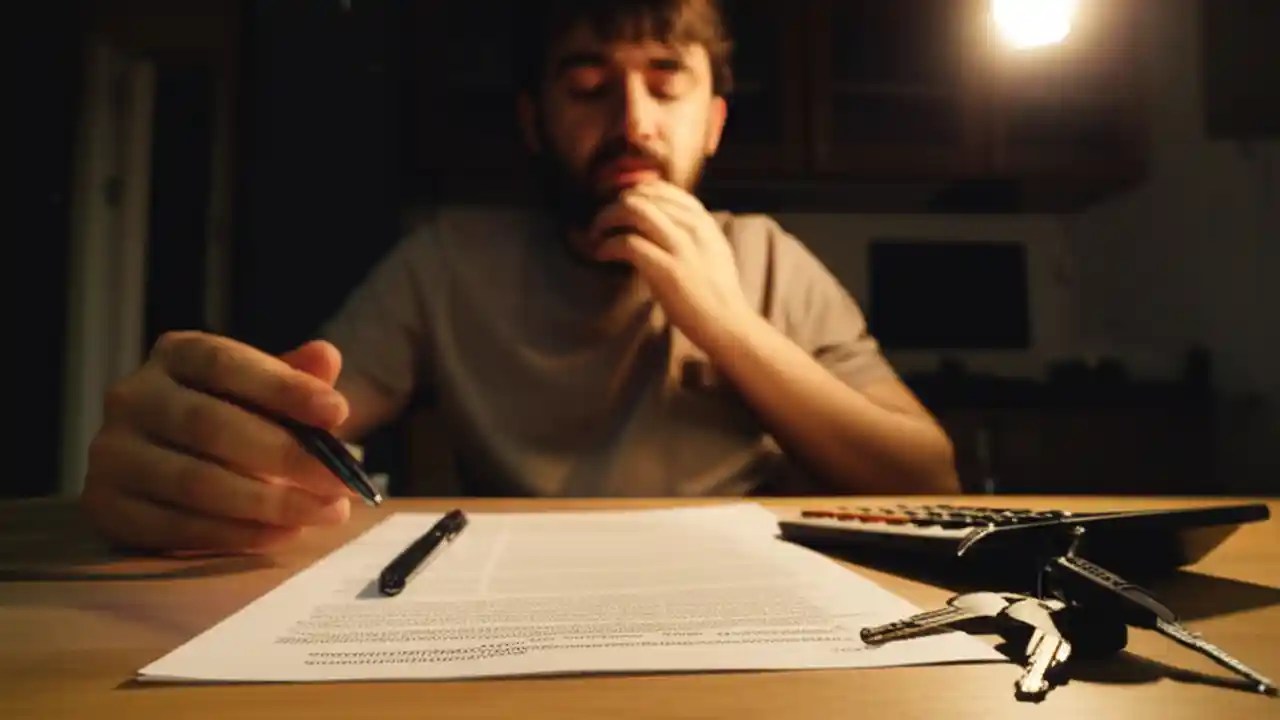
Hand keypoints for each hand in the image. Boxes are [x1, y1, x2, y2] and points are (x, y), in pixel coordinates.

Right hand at [80, 332, 356, 553]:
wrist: (172, 464)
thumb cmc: (235, 418)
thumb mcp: (265, 391)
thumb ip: (294, 377)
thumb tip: (326, 356)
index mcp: (175, 355)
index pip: (226, 362)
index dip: (283, 387)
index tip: (339, 413)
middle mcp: (132, 397)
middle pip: (211, 426)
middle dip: (286, 456)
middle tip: (341, 481)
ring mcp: (112, 453)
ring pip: (195, 483)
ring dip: (269, 503)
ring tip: (326, 512)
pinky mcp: (106, 506)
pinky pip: (177, 528)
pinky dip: (237, 535)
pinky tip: (284, 534)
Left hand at [589, 181, 753, 350]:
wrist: (727, 323)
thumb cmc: (716, 293)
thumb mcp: (711, 250)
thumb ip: (691, 232)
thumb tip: (661, 221)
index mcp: (702, 220)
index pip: (661, 188)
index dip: (631, 193)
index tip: (617, 206)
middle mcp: (693, 225)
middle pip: (643, 195)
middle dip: (614, 205)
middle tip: (601, 223)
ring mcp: (682, 246)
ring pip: (634, 209)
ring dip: (606, 219)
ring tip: (596, 234)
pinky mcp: (668, 269)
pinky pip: (628, 242)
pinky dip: (607, 245)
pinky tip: (602, 254)